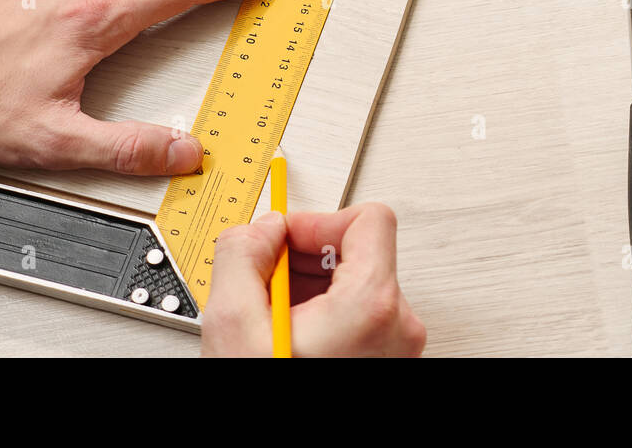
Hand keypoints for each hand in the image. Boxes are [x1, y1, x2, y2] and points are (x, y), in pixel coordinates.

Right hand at [202, 203, 425, 356]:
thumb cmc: (269, 412)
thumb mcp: (233, 326)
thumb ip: (241, 257)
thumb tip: (257, 230)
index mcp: (372, 305)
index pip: (369, 218)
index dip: (318, 221)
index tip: (282, 238)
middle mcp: (398, 325)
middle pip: (360, 251)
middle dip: (306, 258)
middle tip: (265, 281)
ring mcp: (396, 348)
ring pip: (356, 284)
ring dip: (310, 290)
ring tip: (273, 321)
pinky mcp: (386, 363)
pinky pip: (358, 317)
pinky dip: (323, 317)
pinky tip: (289, 340)